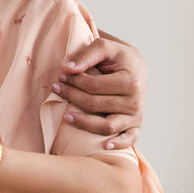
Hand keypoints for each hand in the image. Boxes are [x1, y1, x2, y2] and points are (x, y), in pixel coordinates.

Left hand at [53, 29, 144, 148]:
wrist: (137, 67)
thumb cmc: (118, 57)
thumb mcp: (105, 47)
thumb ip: (88, 54)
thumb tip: (68, 69)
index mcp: (131, 81)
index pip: (93, 86)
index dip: (74, 81)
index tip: (61, 75)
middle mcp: (135, 101)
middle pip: (96, 105)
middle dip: (72, 96)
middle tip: (57, 88)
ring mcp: (136, 115)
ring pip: (106, 126)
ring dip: (84, 122)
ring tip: (66, 117)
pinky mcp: (135, 126)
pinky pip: (128, 140)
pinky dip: (118, 144)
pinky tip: (104, 145)